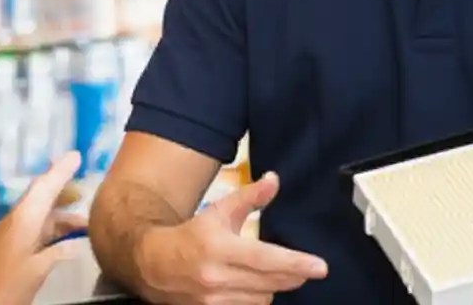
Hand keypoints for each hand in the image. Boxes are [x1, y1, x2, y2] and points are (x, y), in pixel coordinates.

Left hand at [0, 151, 88, 304]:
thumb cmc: (9, 286)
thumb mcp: (38, 269)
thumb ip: (58, 253)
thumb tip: (75, 245)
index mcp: (23, 221)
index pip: (44, 189)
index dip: (61, 171)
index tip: (75, 156)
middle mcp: (15, 222)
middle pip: (40, 198)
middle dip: (61, 189)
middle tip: (82, 187)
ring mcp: (8, 234)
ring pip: (38, 216)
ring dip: (59, 217)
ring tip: (84, 224)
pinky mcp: (6, 246)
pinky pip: (32, 228)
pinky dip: (49, 228)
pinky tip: (62, 239)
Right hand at [136, 171, 328, 303]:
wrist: (152, 263)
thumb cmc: (190, 235)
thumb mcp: (219, 211)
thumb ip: (249, 197)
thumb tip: (274, 180)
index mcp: (218, 247)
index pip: (265, 258)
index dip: (295, 263)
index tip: (320, 266)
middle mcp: (216, 276)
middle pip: (269, 282)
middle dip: (292, 275)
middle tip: (308, 268)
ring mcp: (213, 300)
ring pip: (262, 299)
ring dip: (274, 287)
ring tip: (277, 274)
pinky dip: (258, 298)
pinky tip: (260, 287)